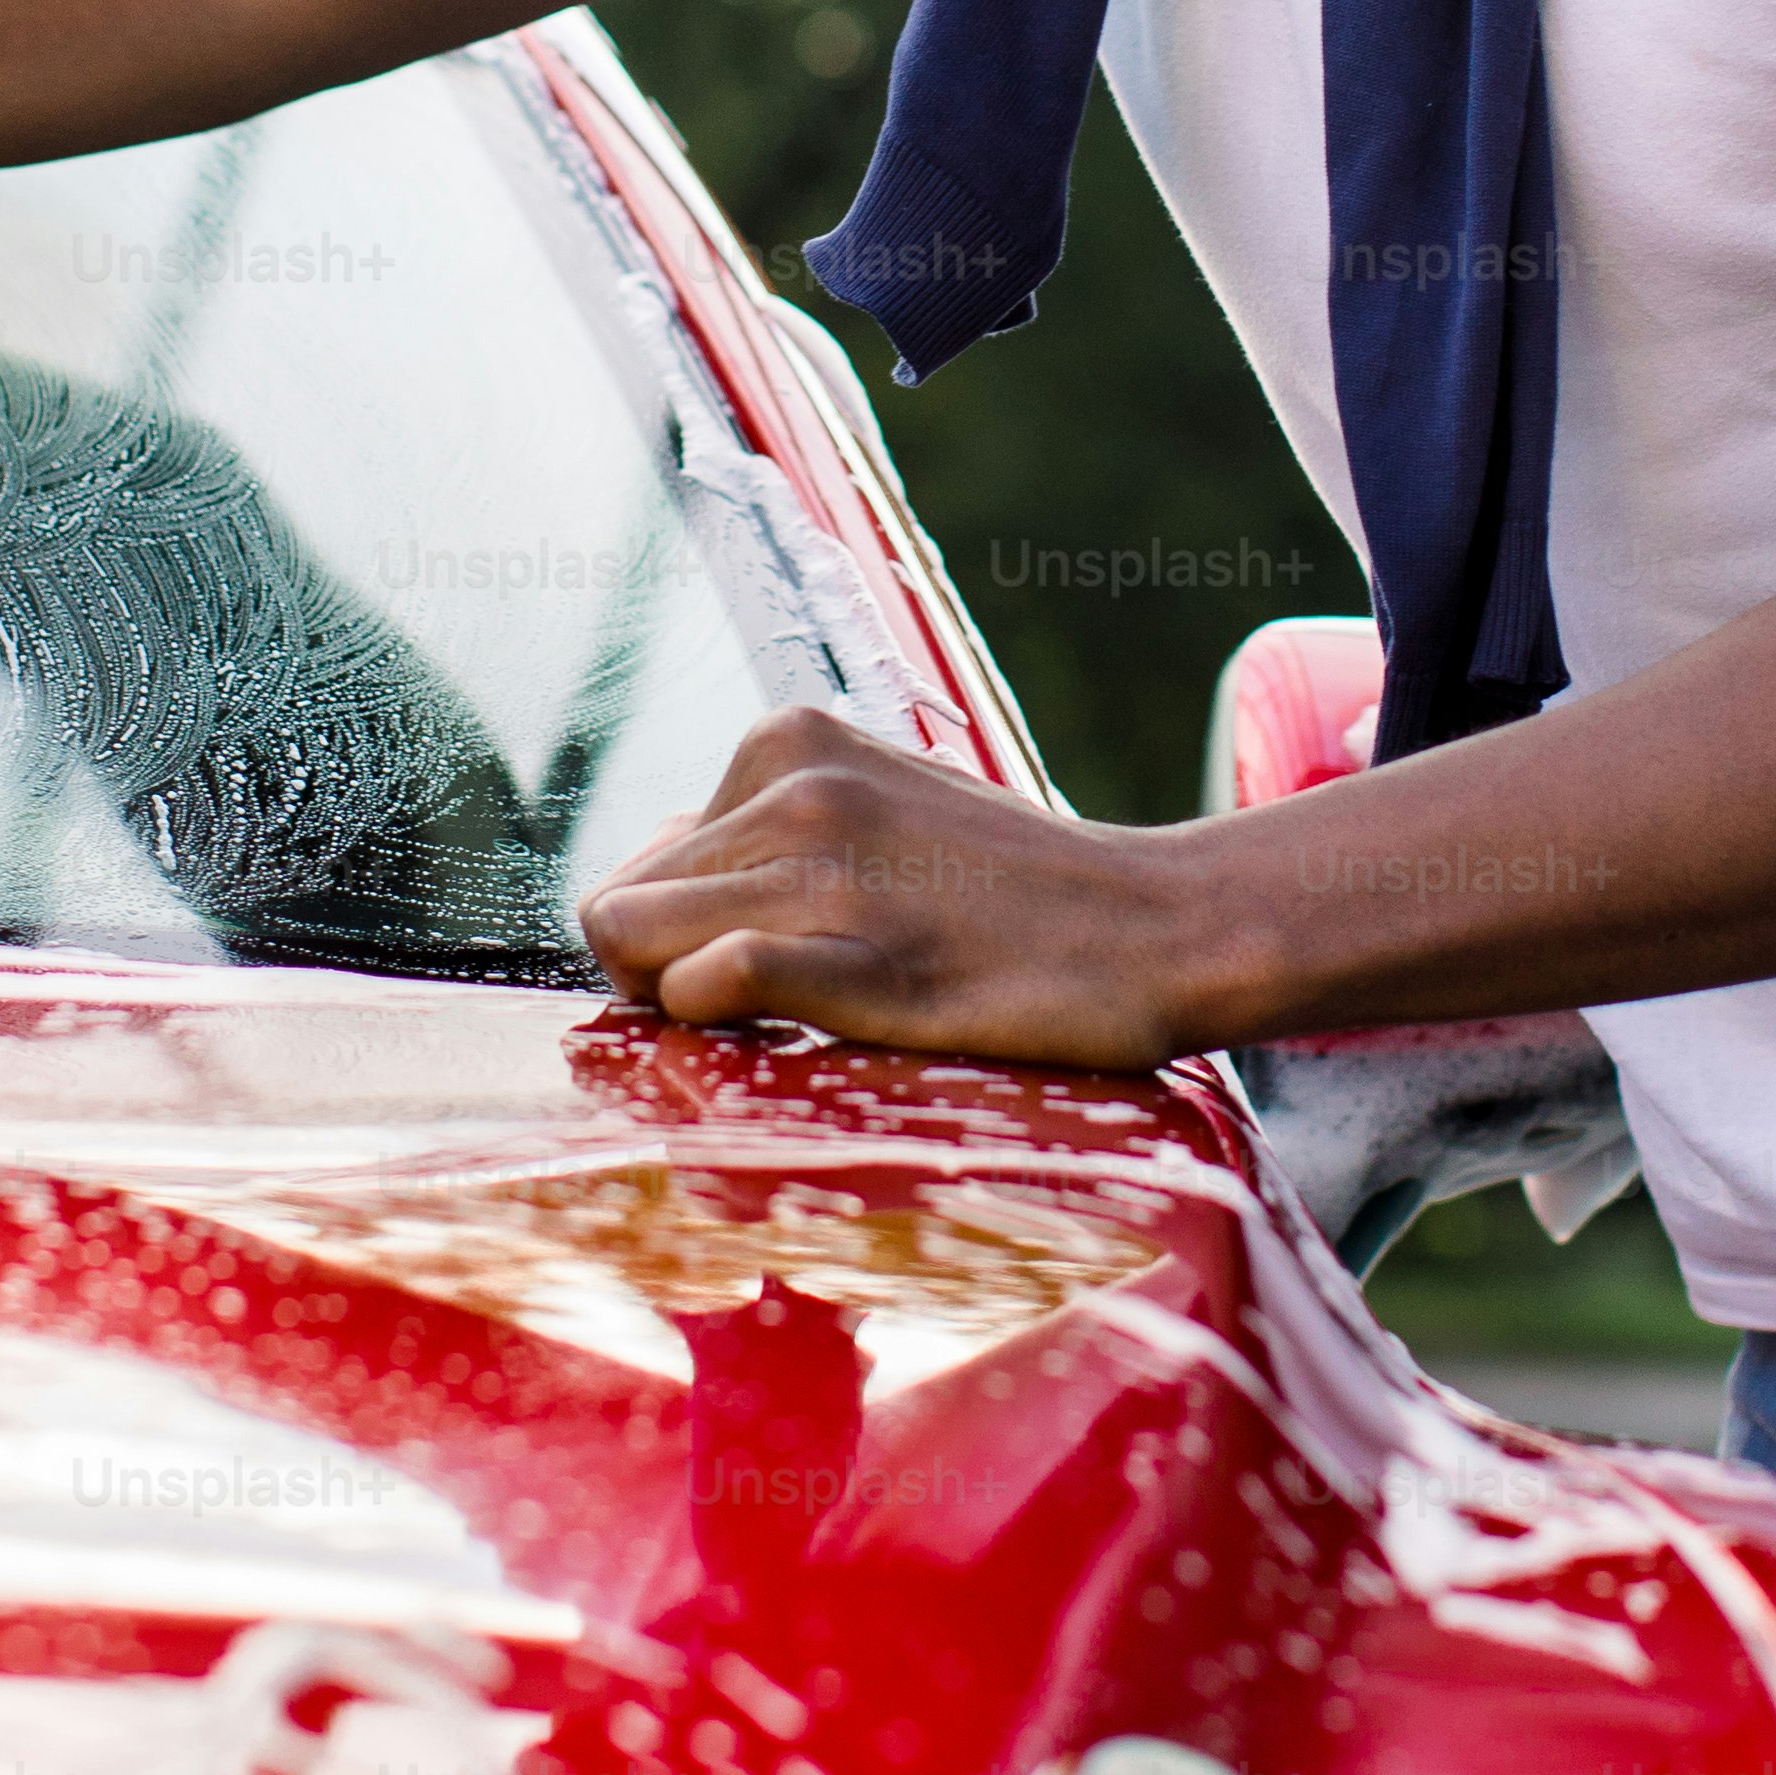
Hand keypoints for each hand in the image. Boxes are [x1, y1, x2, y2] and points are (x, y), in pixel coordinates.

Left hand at [579, 708, 1230, 1069]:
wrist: (1155, 927)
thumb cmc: (1013, 891)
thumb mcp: (881, 806)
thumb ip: (769, 832)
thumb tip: (652, 883)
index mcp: (791, 740)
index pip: (641, 861)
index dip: (671, 938)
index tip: (746, 970)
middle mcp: (794, 785)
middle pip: (620, 906)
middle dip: (660, 975)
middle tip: (756, 1015)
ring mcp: (828, 866)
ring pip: (637, 943)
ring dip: (685, 1009)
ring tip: (784, 1025)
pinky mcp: (866, 955)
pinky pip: (714, 982)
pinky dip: (721, 1024)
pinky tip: (798, 1034)